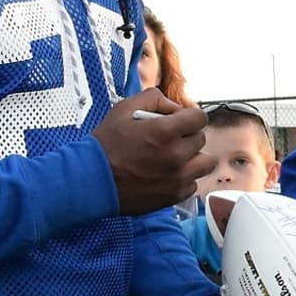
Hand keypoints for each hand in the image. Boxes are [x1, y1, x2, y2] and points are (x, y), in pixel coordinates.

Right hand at [92, 89, 214, 215]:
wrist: (91, 180)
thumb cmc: (105, 145)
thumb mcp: (124, 109)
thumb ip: (153, 99)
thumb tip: (174, 108)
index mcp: (165, 131)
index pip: (199, 118)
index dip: (190, 117)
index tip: (182, 121)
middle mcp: (176, 155)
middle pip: (200, 139)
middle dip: (187, 136)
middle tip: (169, 139)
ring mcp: (177, 178)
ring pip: (204, 163)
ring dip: (193, 158)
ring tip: (176, 157)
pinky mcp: (173, 196)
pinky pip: (193, 184)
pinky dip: (184, 178)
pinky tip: (168, 174)